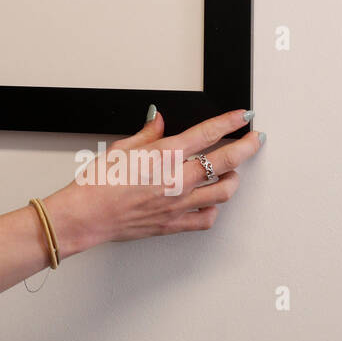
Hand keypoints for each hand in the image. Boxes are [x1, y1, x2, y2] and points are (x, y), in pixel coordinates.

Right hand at [44, 109, 262, 257]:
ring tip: (233, 173)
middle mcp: (177, 179)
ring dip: (233, 179)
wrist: (87, 215)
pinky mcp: (175, 224)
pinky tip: (211, 202)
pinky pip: (207, 218)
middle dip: (247, 147)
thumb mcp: (120, 148)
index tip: (243, 116)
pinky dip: (214, 208)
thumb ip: (147, 134)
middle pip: (227, 161)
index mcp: (165, 155)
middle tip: (254, 139)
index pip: (208, 133)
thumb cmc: (98, 183)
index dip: (230, 121)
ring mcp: (180, 204)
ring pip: (224, 191)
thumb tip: (157, 121)